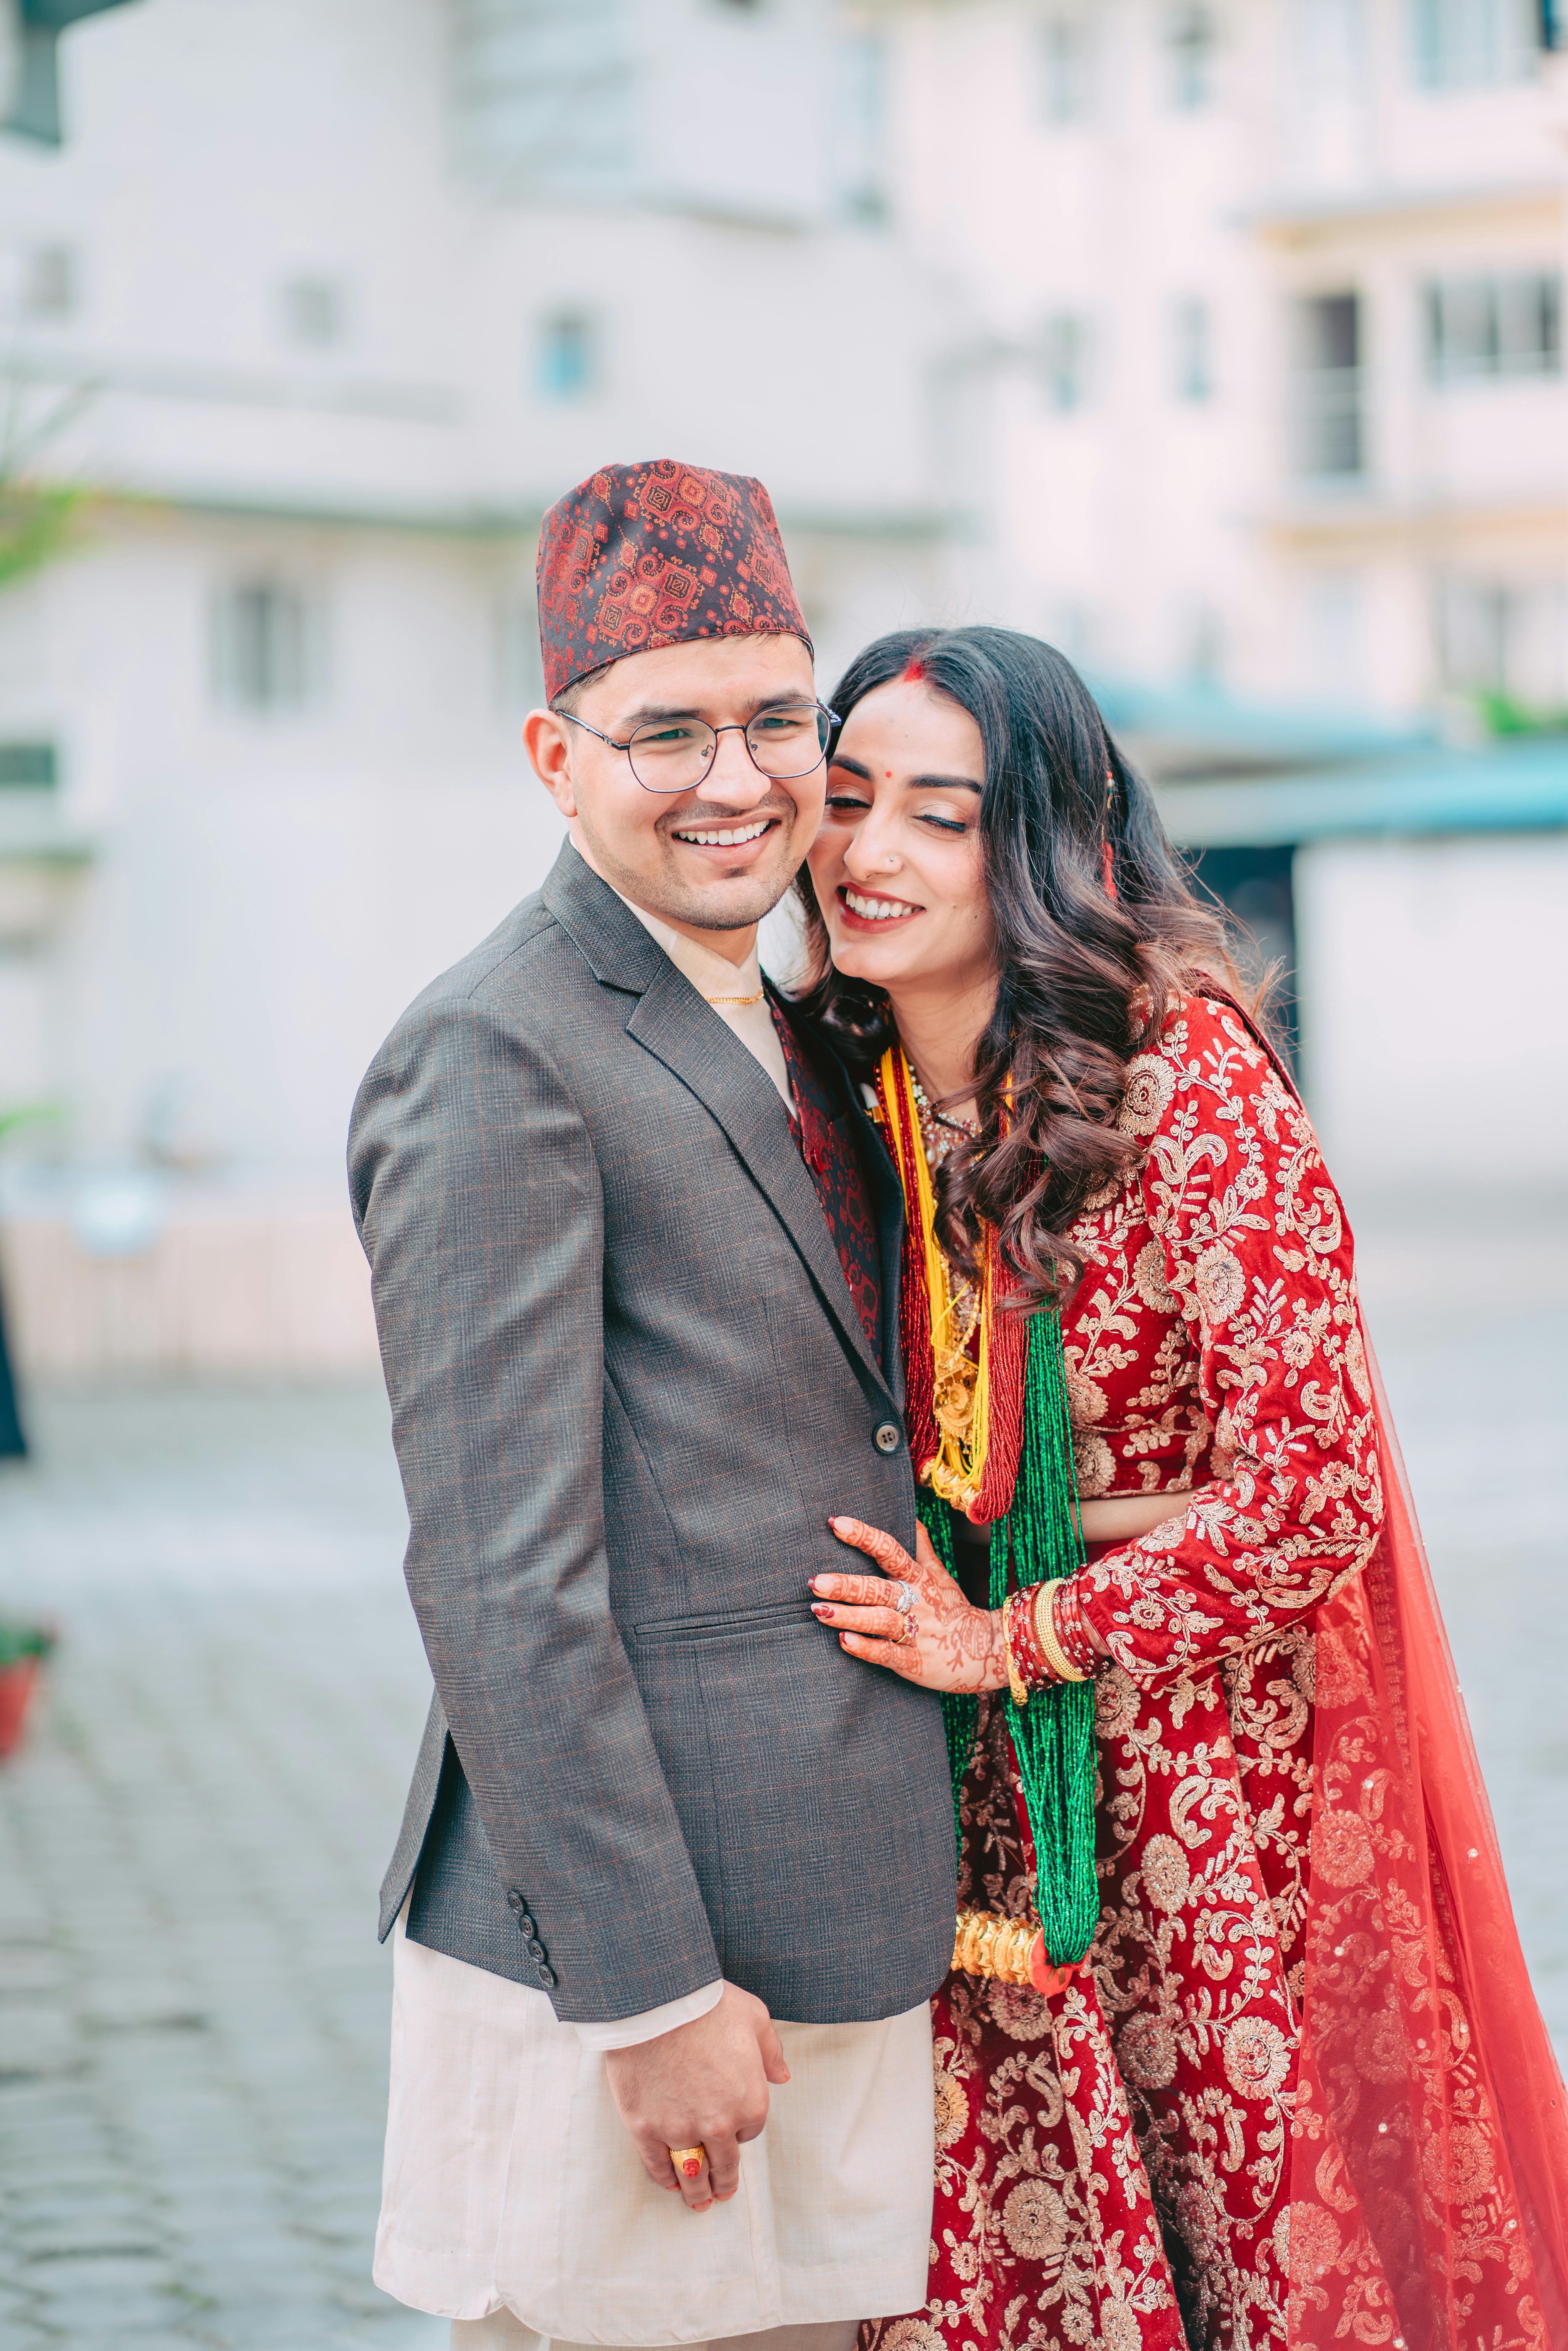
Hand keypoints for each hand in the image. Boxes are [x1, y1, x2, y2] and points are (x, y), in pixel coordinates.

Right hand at [602, 1981, 789, 2212]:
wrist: (658, 2001)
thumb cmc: (709, 2004)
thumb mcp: (754, 2018)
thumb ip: (771, 2052)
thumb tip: (782, 2076)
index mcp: (751, 2101)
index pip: (750, 2130)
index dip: (741, 2126)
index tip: (733, 2125)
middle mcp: (719, 2124)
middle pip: (724, 2163)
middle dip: (724, 2181)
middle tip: (721, 2193)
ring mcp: (680, 2129)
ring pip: (692, 2172)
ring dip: (697, 2191)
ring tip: (698, 2202)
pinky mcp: (645, 2128)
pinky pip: (657, 2164)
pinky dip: (665, 2177)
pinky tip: (669, 2182)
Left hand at [811, 1517, 1008, 1693]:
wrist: (986, 1650)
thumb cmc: (952, 1608)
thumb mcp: (939, 1574)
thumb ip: (921, 1546)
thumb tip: (911, 1514)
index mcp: (918, 1578)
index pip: (889, 1551)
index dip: (864, 1536)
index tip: (835, 1523)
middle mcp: (914, 1602)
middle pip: (878, 1589)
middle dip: (847, 1585)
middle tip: (816, 1581)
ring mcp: (915, 1633)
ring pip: (880, 1621)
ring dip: (850, 1616)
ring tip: (819, 1610)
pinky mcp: (915, 1662)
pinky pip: (889, 1654)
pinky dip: (867, 1648)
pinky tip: (844, 1642)